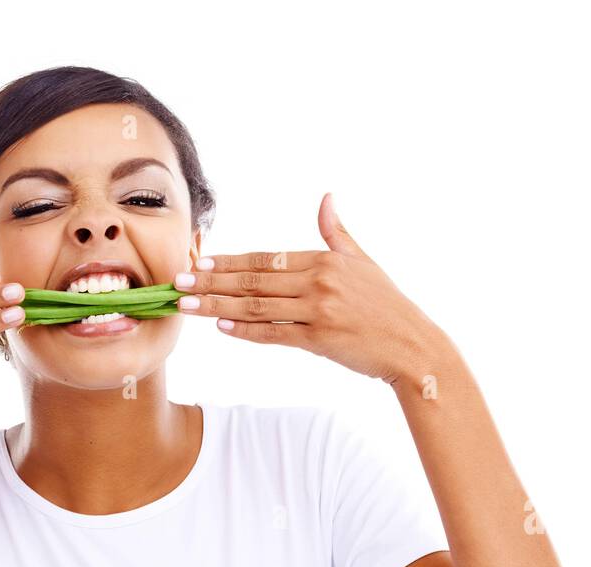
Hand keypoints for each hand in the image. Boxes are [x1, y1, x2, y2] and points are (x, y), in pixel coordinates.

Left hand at [172, 194, 446, 385]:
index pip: (267, 259)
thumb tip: (326, 198)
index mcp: (325, 260)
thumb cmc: (386, 305)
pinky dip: (246, 331)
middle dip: (212, 281)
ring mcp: (318, 312)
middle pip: (255, 281)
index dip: (232, 260)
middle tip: (179, 282)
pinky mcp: (320, 341)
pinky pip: (274, 335)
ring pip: (258, 307)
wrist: (411, 345)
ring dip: (218, 306)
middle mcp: (319, 282)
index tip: (201, 261)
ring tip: (188, 306)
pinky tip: (221, 327)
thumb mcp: (363, 261)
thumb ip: (337, 232)